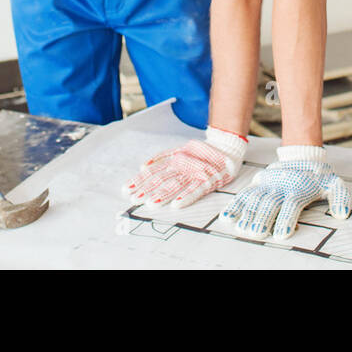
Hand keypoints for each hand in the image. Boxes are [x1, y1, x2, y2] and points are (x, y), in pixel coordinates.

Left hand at [123, 127, 246, 208]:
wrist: (225, 146)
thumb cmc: (200, 153)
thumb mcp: (179, 151)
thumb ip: (161, 158)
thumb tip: (142, 166)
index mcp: (174, 160)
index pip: (154, 171)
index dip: (140, 180)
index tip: (126, 189)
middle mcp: (183, 166)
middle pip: (162, 178)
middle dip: (147, 189)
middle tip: (135, 198)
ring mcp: (195, 173)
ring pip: (177, 184)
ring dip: (164, 194)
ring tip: (152, 203)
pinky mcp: (209, 180)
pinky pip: (197, 189)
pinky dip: (187, 196)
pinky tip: (177, 204)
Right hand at [220, 145, 349, 240]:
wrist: (302, 156)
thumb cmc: (318, 177)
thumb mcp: (333, 183)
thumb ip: (340, 197)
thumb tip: (342, 214)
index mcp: (299, 189)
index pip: (292, 205)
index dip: (287, 219)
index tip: (282, 233)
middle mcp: (281, 187)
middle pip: (271, 203)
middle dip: (263, 218)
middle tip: (257, 233)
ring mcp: (268, 185)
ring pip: (256, 199)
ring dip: (248, 214)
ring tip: (243, 229)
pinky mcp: (258, 184)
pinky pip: (245, 194)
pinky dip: (236, 205)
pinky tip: (228, 217)